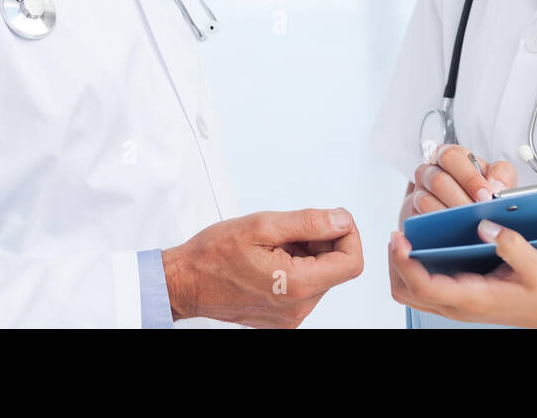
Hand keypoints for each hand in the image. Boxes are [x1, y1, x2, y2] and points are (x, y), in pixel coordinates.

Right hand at [163, 208, 362, 327]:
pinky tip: (271, 259)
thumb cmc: (214, 254)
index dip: (348, 234)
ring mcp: (290, 317)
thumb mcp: (262, 225)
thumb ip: (309, 222)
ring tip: (275, 245)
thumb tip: (342, 220)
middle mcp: (298, 308)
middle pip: (337, 268)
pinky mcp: (282, 318)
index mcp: (297, 286)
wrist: (184, 283)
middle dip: (323, 241)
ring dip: (308, 253)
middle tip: (291, 229)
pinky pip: (305, 288)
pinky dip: (297, 267)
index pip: (352, 262)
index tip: (330, 219)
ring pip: (321, 276)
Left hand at [389, 219, 536, 327]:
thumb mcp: (535, 264)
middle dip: (395, 265)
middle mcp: (459, 306)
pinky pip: (422, 291)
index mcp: (474, 298)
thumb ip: (510, 244)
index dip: (406, 263)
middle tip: (397, 236)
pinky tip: (420, 250)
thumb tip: (484, 225)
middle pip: (407, 293)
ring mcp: (456, 306)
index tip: (400, 239)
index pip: (425, 286)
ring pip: (411, 295)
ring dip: (400, 269)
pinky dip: (412, 272)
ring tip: (403, 241)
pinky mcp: (458, 300)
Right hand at [399, 144, 516, 227]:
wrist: (462, 213)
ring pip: (426, 202)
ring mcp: (417, 194)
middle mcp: (429, 172)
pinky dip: (435, 230)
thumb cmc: (480, 191)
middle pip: (437, 181)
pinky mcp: (411, 217)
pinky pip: (418, 223)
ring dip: (448, 217)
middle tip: (478, 215)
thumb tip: (495, 188)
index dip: (469, 178)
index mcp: (449, 157)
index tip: (486, 196)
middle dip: (460, 200)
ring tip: (468, 227)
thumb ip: (501, 176)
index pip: (452, 157)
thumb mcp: (496, 177)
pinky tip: (453, 237)